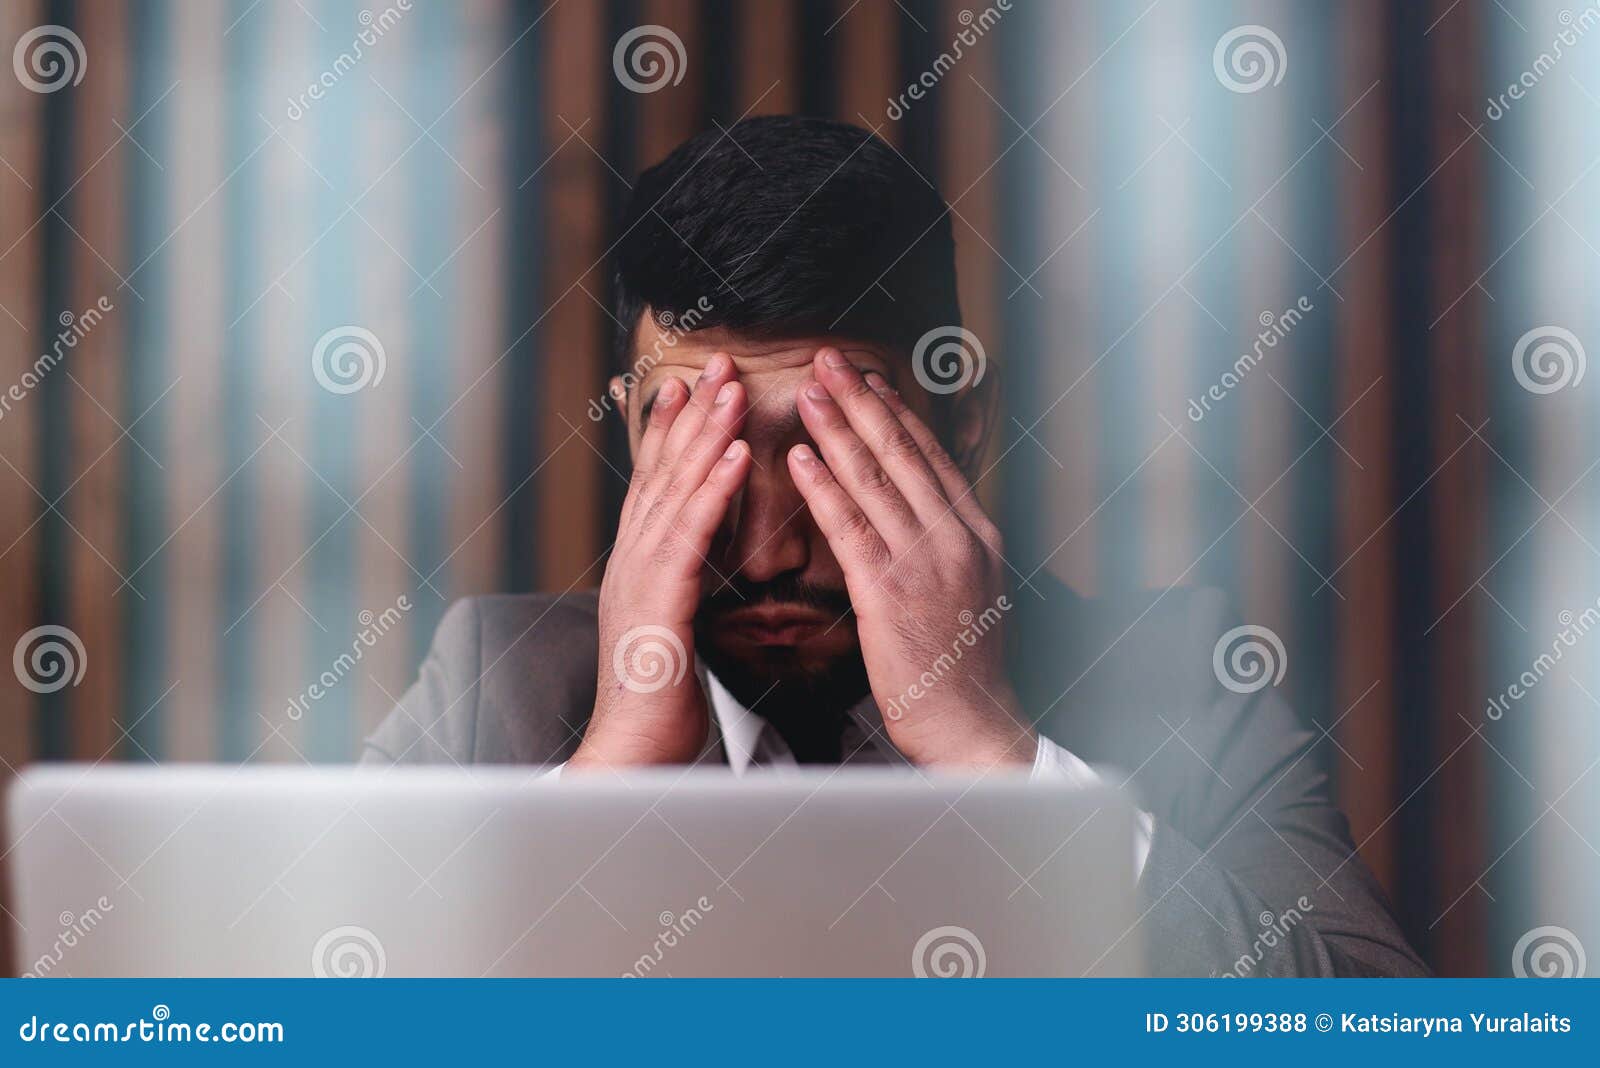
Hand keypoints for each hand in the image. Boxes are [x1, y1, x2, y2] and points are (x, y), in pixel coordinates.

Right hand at [570, 355, 749, 768]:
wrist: (632, 755)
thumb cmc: (661, 704)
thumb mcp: (672, 633)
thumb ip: (679, 592)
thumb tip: (692, 568)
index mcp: (639, 568)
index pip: (656, 485)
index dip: (671, 432)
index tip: (689, 385)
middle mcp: (633, 562)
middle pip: (662, 473)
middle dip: (690, 413)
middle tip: (716, 361)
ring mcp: (639, 579)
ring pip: (675, 491)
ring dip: (704, 434)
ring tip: (730, 387)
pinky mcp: (659, 603)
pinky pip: (691, 536)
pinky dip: (714, 489)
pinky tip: (736, 454)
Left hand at [790, 348, 1034, 768]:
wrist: (970, 723)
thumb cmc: (961, 666)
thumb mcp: (971, 590)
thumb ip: (947, 544)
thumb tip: (922, 508)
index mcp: (976, 533)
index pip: (931, 457)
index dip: (896, 413)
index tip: (870, 378)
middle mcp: (955, 537)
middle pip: (902, 453)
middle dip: (862, 400)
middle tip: (830, 359)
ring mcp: (926, 561)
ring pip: (874, 479)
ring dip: (836, 427)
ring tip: (807, 389)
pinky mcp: (890, 592)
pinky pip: (850, 527)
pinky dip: (823, 485)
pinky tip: (800, 456)